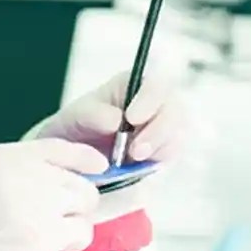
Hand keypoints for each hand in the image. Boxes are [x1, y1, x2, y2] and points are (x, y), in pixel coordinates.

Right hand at [0, 139, 107, 250]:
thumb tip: (50, 184)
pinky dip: (75, 242)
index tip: (97, 167)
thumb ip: (8, 179)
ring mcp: (31, 204)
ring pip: (84, 202)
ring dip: (77, 220)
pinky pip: (80, 231)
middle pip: (76, 178)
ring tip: (56, 236)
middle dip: (77, 199)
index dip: (82, 158)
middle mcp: (17, 173)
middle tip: (63, 218)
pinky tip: (55, 250)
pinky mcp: (39, 237)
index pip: (56, 147)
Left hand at [33, 66, 189, 162]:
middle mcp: (154, 103)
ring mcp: (162, 127)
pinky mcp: (163, 151)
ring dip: (160, 148)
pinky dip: (159, 160)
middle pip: (174, 109)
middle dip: (158, 131)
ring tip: (133, 161)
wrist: (73, 155)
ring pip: (178, 132)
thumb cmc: (75, 127)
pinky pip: (172, 153)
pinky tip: (139, 166)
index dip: (149, 100)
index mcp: (133, 84)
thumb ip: (92, 114)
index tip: (132, 118)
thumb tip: (116, 121)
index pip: (155, 84)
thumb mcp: (75, 116)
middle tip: (135, 152)